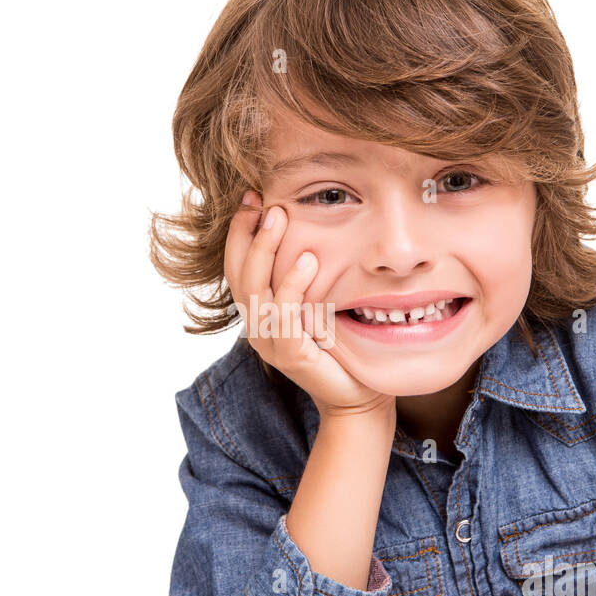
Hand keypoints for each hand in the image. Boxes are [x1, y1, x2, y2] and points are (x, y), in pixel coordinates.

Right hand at [224, 195, 393, 418]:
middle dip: (247, 234)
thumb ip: (309, 277)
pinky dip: (293, 286)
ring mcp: (270, 343)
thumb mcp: (321, 304)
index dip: (240, 232)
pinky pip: (284, 315)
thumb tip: (315, 230)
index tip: (252, 197)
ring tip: (279, 218)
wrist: (358, 398)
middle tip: (260, 200)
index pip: (237, 267)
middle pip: (238, 274)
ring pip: (255, 291)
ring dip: (265, 251)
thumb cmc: (342, 348)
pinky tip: (308, 260)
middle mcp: (258, 328)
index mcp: (260, 314)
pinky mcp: (290, 356)